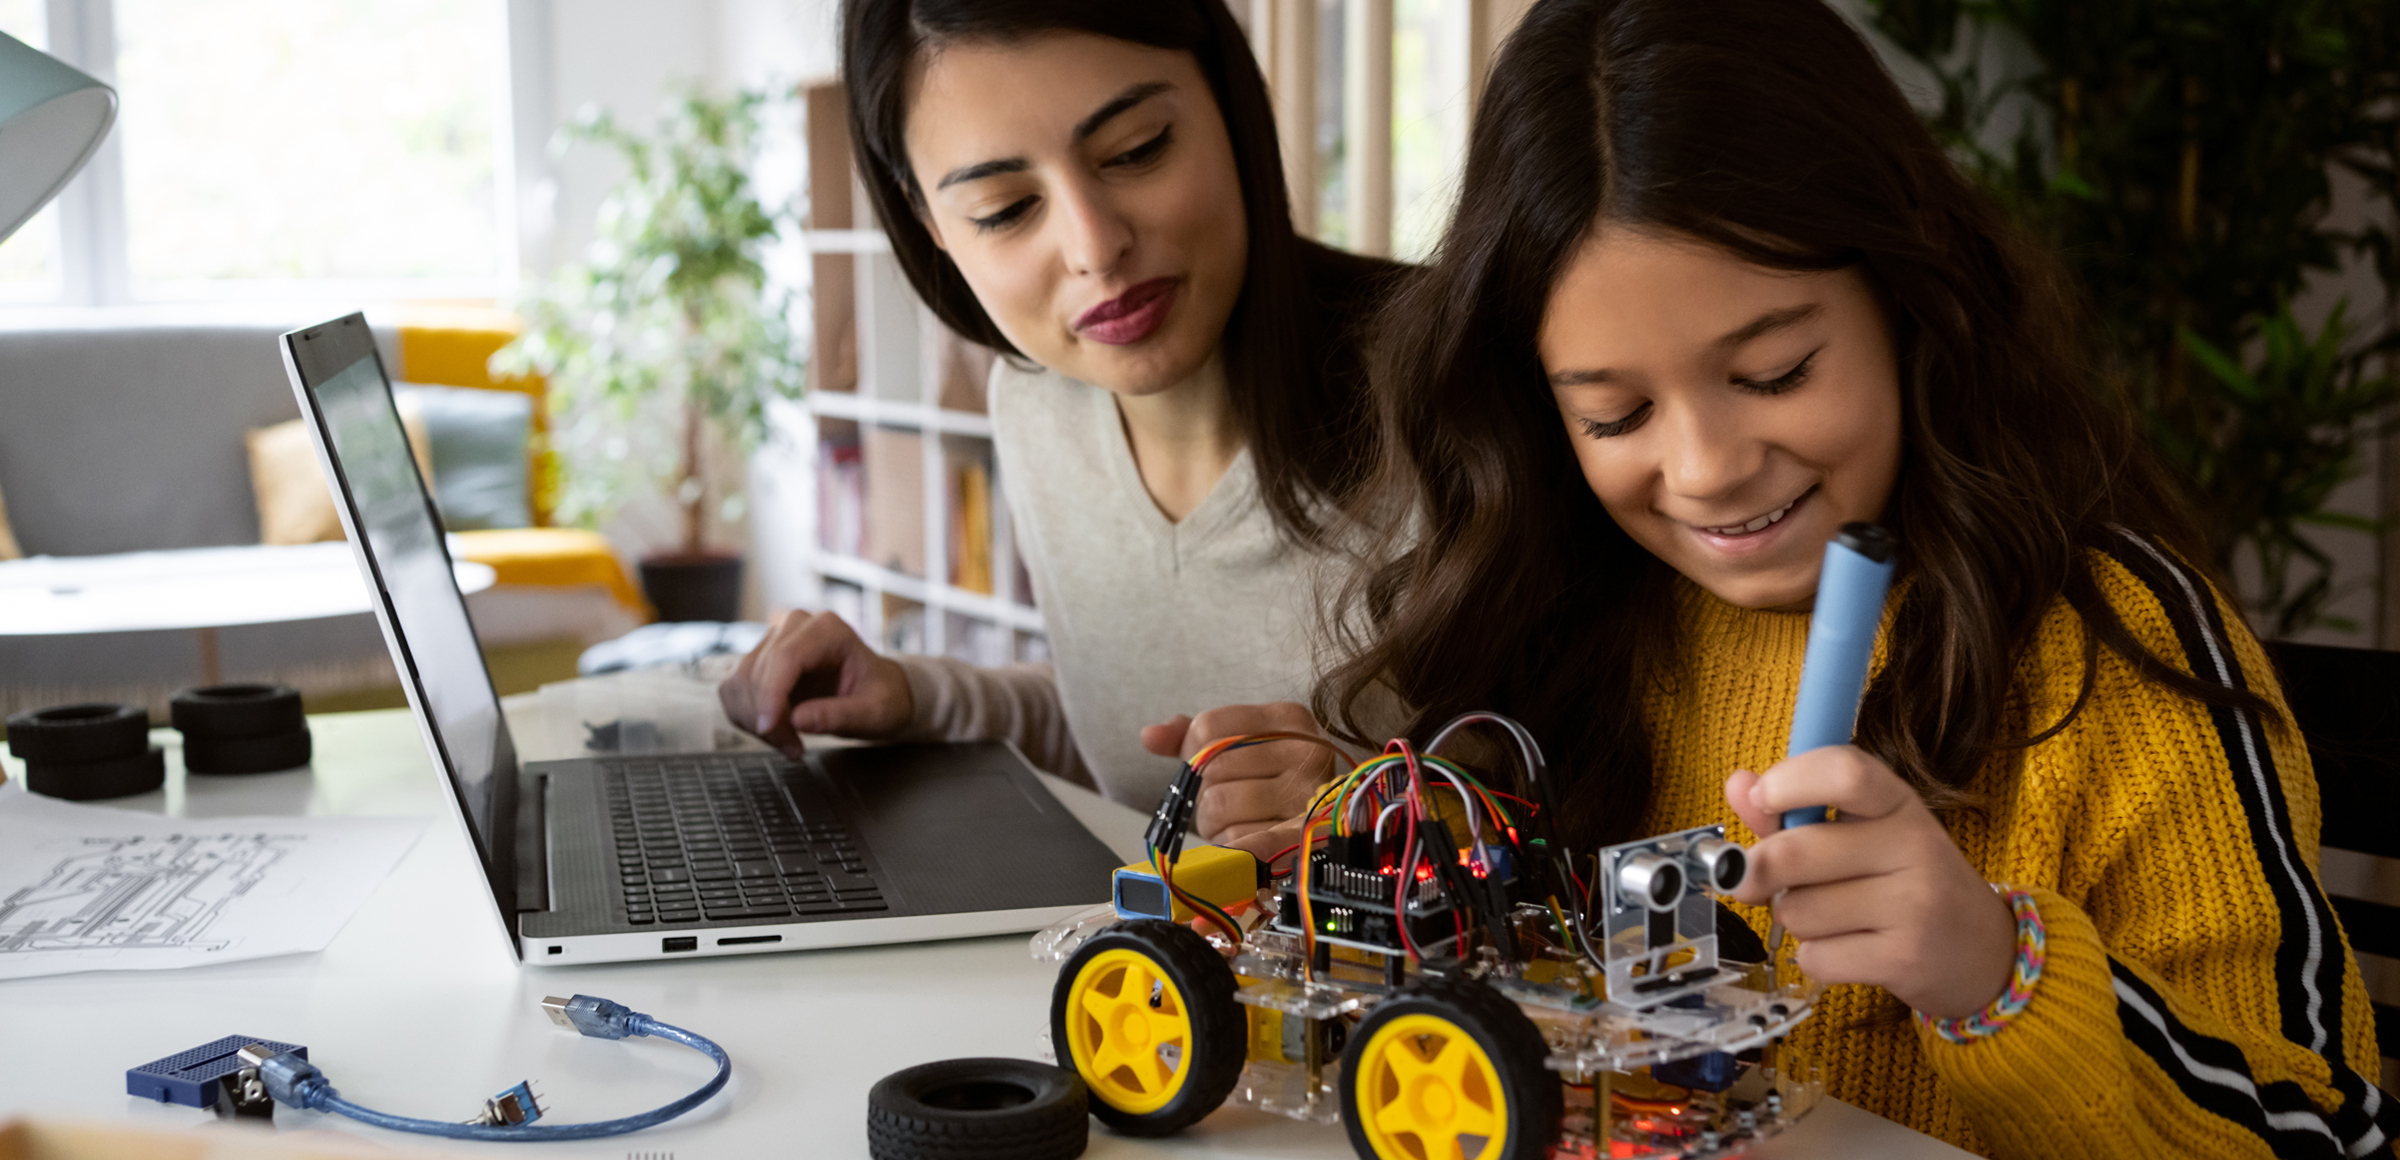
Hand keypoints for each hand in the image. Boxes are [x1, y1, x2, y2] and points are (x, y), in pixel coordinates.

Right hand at [718, 610, 911, 757]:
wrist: (877, 691)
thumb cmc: (880, 696)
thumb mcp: (875, 712)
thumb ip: (840, 715)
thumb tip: (798, 720)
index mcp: (828, 629)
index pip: (785, 656)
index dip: (770, 694)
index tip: (768, 728)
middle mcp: (795, 626)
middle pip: (759, 671)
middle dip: (768, 718)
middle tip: (793, 748)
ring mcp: (773, 640)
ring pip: (740, 682)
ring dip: (755, 721)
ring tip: (790, 742)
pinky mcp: (758, 659)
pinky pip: (733, 689)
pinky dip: (746, 717)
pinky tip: (774, 730)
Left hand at [1141, 702, 1341, 861]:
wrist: (1334, 826)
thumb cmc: (1275, 784)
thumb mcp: (1243, 748)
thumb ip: (1194, 737)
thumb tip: (1149, 736)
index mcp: (1287, 719)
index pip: (1208, 726)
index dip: (1193, 751)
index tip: (1208, 768)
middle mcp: (1305, 750)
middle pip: (1212, 768)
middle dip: (1206, 793)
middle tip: (1230, 807)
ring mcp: (1308, 794)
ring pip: (1219, 807)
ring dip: (1218, 827)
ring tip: (1242, 828)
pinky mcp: (1306, 839)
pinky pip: (1253, 841)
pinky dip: (1235, 847)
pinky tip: (1228, 852)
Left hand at [1723, 745, 2015, 1019]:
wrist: (1984, 953)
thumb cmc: (1907, 883)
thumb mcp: (1864, 833)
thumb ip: (1796, 809)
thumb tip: (1737, 784)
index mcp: (1899, 802)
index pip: (1844, 771)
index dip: (1789, 781)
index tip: (1763, 799)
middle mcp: (1915, 846)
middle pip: (1796, 852)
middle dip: (1759, 872)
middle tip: (1757, 881)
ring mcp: (1915, 905)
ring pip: (1798, 910)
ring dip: (1795, 920)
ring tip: (1832, 918)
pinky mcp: (1906, 958)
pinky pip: (1816, 956)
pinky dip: (1816, 958)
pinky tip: (1850, 950)